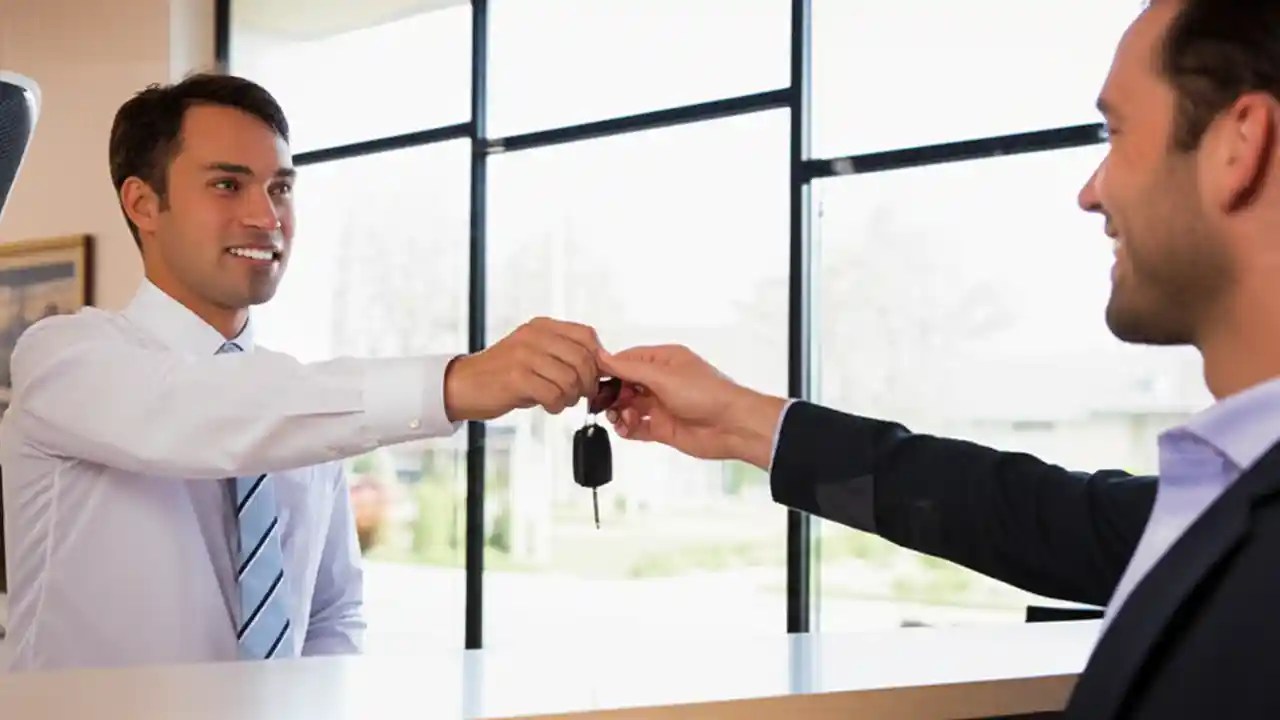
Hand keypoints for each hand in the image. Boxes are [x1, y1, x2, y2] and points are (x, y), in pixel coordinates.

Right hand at [444, 317, 604, 421]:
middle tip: (580, 395)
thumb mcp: (534, 354)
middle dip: (588, 383)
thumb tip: (601, 365)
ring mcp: (524, 356)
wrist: (463, 385)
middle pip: (583, 359)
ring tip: (560, 401)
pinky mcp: (517, 378)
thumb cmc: (503, 374)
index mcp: (541, 327)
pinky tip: (548, 406)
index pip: (586, 335)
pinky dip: (557, 405)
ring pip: (570, 379)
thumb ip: (563, 354)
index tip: (593, 376)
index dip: (597, 359)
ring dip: (571, 397)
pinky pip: (554, 394)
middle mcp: (534, 336)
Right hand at [596, 345, 787, 469]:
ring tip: (622, 417)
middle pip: (624, 384)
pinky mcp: (663, 427)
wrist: (732, 426)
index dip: (609, 368)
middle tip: (601, 403)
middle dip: (611, 394)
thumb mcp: (662, 375)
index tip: (591, 378)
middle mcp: (662, 381)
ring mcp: (662, 405)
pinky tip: (627, 428)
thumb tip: (602, 356)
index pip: (627, 360)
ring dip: (619, 412)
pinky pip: (637, 427)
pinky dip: (628, 428)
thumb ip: (629, 369)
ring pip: (628, 406)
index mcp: (664, 360)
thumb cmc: (706, 394)